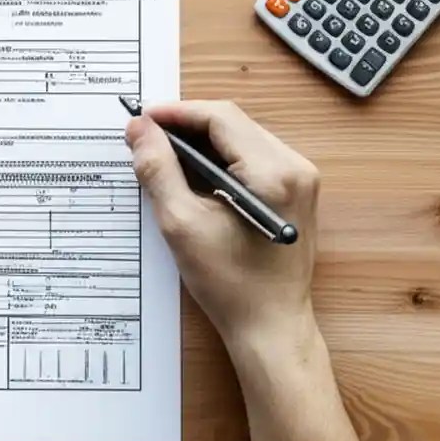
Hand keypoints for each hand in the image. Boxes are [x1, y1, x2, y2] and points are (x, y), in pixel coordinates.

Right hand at [125, 100, 317, 346]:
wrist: (270, 328)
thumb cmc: (229, 284)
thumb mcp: (182, 223)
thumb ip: (158, 169)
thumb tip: (139, 128)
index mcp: (273, 172)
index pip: (220, 118)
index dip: (176, 113)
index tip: (141, 121)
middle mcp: (295, 167)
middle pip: (232, 124)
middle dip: (186, 126)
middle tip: (146, 139)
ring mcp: (300, 180)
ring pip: (241, 138)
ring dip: (201, 142)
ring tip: (163, 157)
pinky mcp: (295, 193)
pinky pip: (252, 158)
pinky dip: (219, 159)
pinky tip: (191, 175)